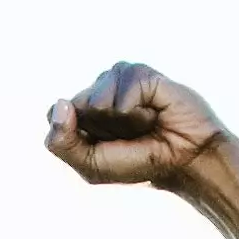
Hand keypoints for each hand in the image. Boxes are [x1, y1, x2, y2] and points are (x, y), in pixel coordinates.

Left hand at [44, 62, 237, 197]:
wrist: (183, 160)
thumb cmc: (137, 162)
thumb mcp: (90, 164)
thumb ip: (62, 142)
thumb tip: (60, 103)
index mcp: (83, 114)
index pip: (55, 111)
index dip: (74, 132)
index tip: (100, 146)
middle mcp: (99, 93)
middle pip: (76, 102)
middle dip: (99, 128)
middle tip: (127, 135)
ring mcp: (121, 81)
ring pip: (97, 93)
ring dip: (120, 119)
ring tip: (142, 123)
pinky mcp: (143, 73)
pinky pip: (124, 85)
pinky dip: (136, 108)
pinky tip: (153, 112)